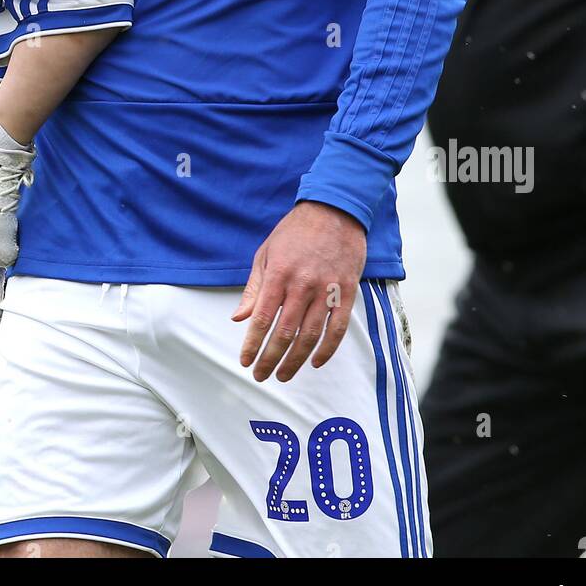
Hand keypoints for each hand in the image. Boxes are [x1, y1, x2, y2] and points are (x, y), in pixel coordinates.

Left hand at [233, 201, 366, 381]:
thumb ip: (254, 288)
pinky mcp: (346, 292)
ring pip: (310, 336)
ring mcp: (326, 289)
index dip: (253, 343)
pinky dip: (327, 349)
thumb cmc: (295, 232)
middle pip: (285, 333)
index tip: (245, 361)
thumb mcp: (266, 253)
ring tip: (283, 375)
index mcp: (279, 274)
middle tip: (261, 375)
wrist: (334, 210)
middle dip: (270, 359)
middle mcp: (302, 284)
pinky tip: (315, 362)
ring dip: (295, 360)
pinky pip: (337, 328)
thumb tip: (239, 317)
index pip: (263, 318)